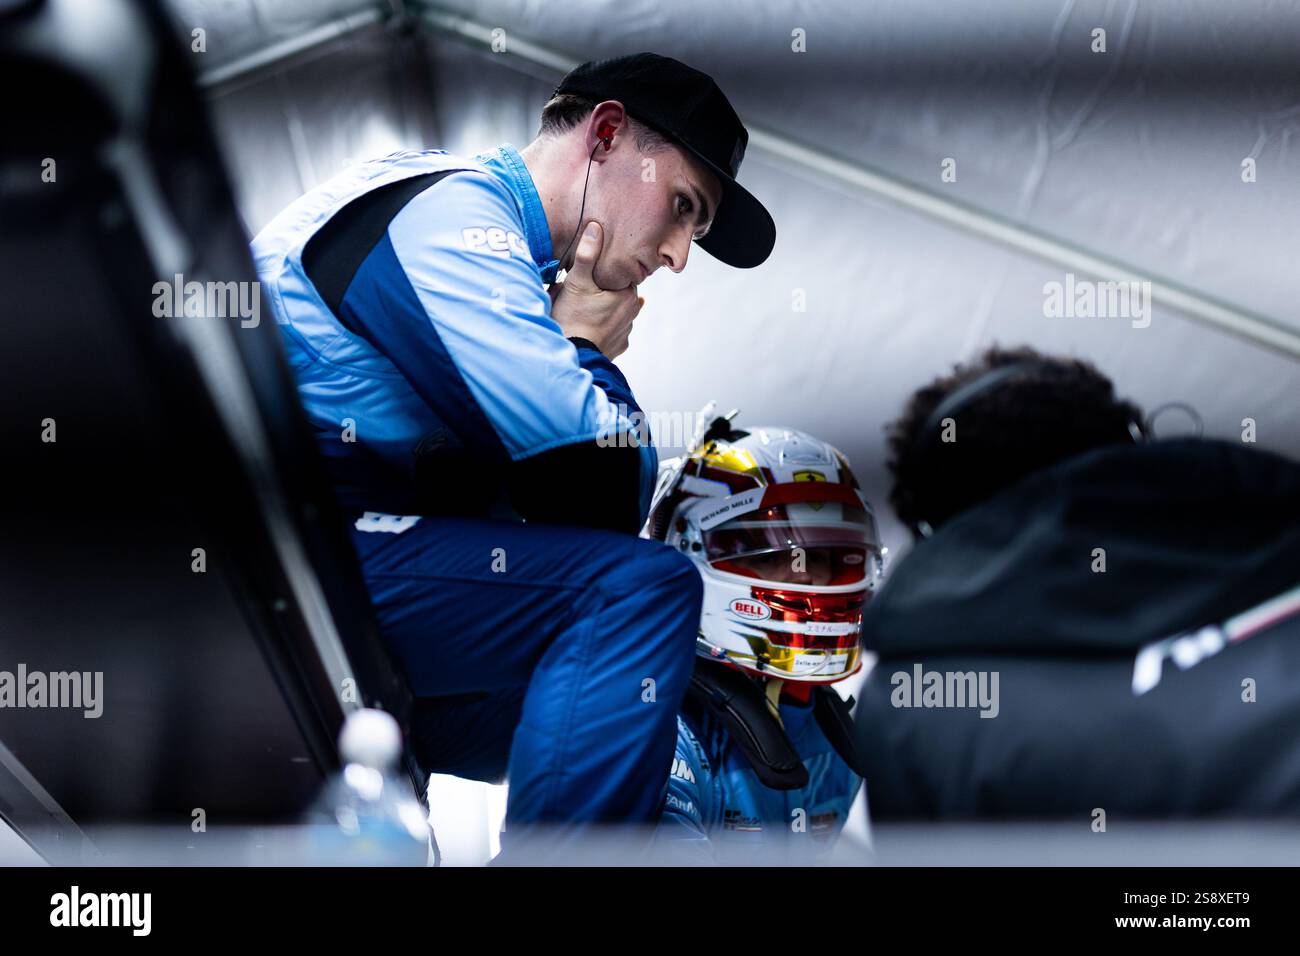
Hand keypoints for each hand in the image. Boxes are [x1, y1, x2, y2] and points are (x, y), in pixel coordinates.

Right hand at [548, 221, 643, 358]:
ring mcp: (626, 332)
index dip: (606, 274)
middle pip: (619, 294)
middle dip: (604, 292)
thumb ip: (587, 254)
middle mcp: (632, 313)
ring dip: (604, 311)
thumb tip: (595, 227)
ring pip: (616, 313)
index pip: (622, 276)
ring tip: (584, 311)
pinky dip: (603, 329)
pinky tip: (589, 327)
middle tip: (583, 293)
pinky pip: (612, 333)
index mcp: (627, 294)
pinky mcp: (618, 348)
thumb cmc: (573, 318)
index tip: (592, 276)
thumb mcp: (577, 281)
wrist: (573, 355)